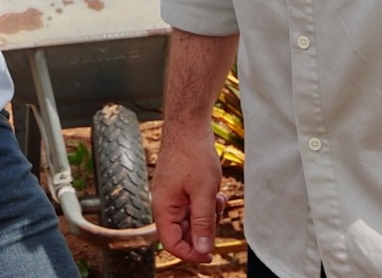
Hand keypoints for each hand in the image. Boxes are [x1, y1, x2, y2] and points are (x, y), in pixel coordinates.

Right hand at [151, 119, 224, 263]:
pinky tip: (216, 193)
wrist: (188, 126)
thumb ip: (203, 223)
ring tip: (218, 199)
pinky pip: (192, 207)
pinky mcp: (179, 189)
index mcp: (163, 208)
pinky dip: (206, 205)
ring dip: (207, 216)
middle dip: (203, 230)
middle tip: (217, 214)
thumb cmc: (193, 155)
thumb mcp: (204, 193)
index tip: (210, 254)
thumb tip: (203, 249)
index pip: (172, 244)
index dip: (191, 253)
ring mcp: (171, 196)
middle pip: (182, 233)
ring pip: (190, 220)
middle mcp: (164, 204)